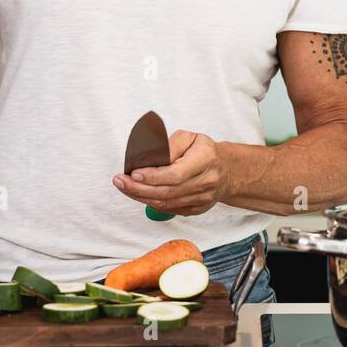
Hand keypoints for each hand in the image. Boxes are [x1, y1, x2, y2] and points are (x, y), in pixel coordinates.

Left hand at [112, 130, 228, 215]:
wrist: (226, 170)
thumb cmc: (203, 151)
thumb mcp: (189, 137)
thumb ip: (170, 145)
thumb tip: (149, 157)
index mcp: (206, 160)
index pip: (175, 174)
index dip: (152, 176)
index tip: (133, 173)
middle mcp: (206, 182)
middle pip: (167, 192)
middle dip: (139, 189)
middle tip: (120, 181)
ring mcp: (202, 199)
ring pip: (166, 204)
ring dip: (141, 197)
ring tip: (124, 187)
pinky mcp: (196, 210)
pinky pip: (169, 209)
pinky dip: (151, 202)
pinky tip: (139, 194)